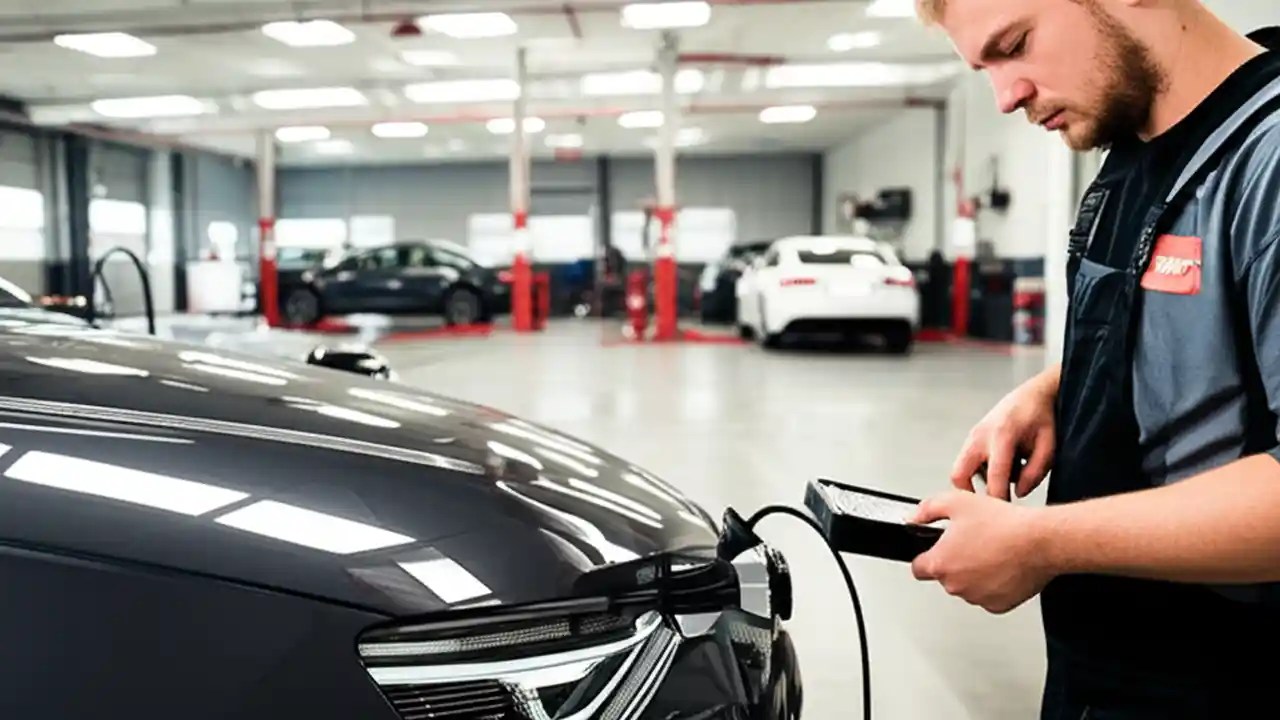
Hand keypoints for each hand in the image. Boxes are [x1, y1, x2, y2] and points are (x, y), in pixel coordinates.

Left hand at [909, 491, 1054, 614]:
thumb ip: (927, 509)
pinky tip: (1003, 566)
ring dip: (974, 574)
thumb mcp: (957, 502)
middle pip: (945, 576)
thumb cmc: (1003, 524)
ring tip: (991, 551)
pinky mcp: (998, 605)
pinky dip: (993, 585)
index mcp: (940, 563)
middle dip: (954, 562)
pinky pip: (989, 596)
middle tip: (972, 544)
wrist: (1039, 541)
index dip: (925, 556)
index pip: (918, 568)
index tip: (935, 551)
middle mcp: (955, 585)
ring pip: (967, 587)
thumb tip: (914, 518)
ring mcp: (977, 598)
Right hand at [952, 369, 1056, 499]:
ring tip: (1006, 477)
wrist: (1032, 395)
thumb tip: (1017, 493)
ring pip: (961, 471)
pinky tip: (1003, 466)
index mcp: (1002, 436)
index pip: (995, 478)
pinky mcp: (971, 437)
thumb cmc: (1042, 418)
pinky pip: (968, 462)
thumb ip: (1034, 473)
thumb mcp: (1049, 446)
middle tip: (991, 506)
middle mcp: (980, 436)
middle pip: (959, 475)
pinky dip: (981, 471)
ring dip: (979, 482)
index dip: (998, 501)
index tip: (1004, 517)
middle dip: (971, 495)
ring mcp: (972, 435)